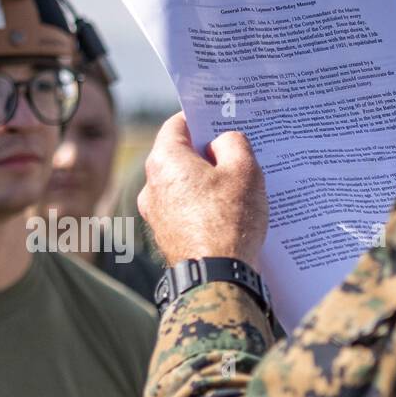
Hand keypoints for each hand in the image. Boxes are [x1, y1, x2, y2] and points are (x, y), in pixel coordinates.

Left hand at [137, 112, 266, 266]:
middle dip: (207, 152)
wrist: (216, 277)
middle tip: (236, 154)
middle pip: (180, 155)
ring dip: (206, 182)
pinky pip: (184, 209)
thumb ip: (234, 143)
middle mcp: (151, 185)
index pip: (177, 124)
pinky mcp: (165, 235)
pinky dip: (202, 206)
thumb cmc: (229, 220)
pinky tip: (228, 213)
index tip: (222, 120)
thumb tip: (223, 142)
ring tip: (237, 187)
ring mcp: (155, 213)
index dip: (202, 119)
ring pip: (183, 184)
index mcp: (164, 160)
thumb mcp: (244, 169)